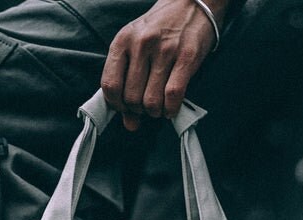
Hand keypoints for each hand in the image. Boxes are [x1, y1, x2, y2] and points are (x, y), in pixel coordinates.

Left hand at [101, 0, 228, 130]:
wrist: (192, 4)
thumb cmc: (159, 31)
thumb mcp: (135, 49)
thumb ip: (126, 84)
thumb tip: (129, 124)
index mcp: (123, 40)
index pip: (110, 85)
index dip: (116, 105)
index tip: (125, 107)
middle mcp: (141, 43)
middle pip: (131, 98)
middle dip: (138, 110)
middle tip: (146, 105)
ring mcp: (165, 49)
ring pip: (151, 101)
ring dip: (154, 112)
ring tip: (158, 107)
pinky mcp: (186, 56)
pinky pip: (172, 96)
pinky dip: (170, 110)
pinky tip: (170, 107)